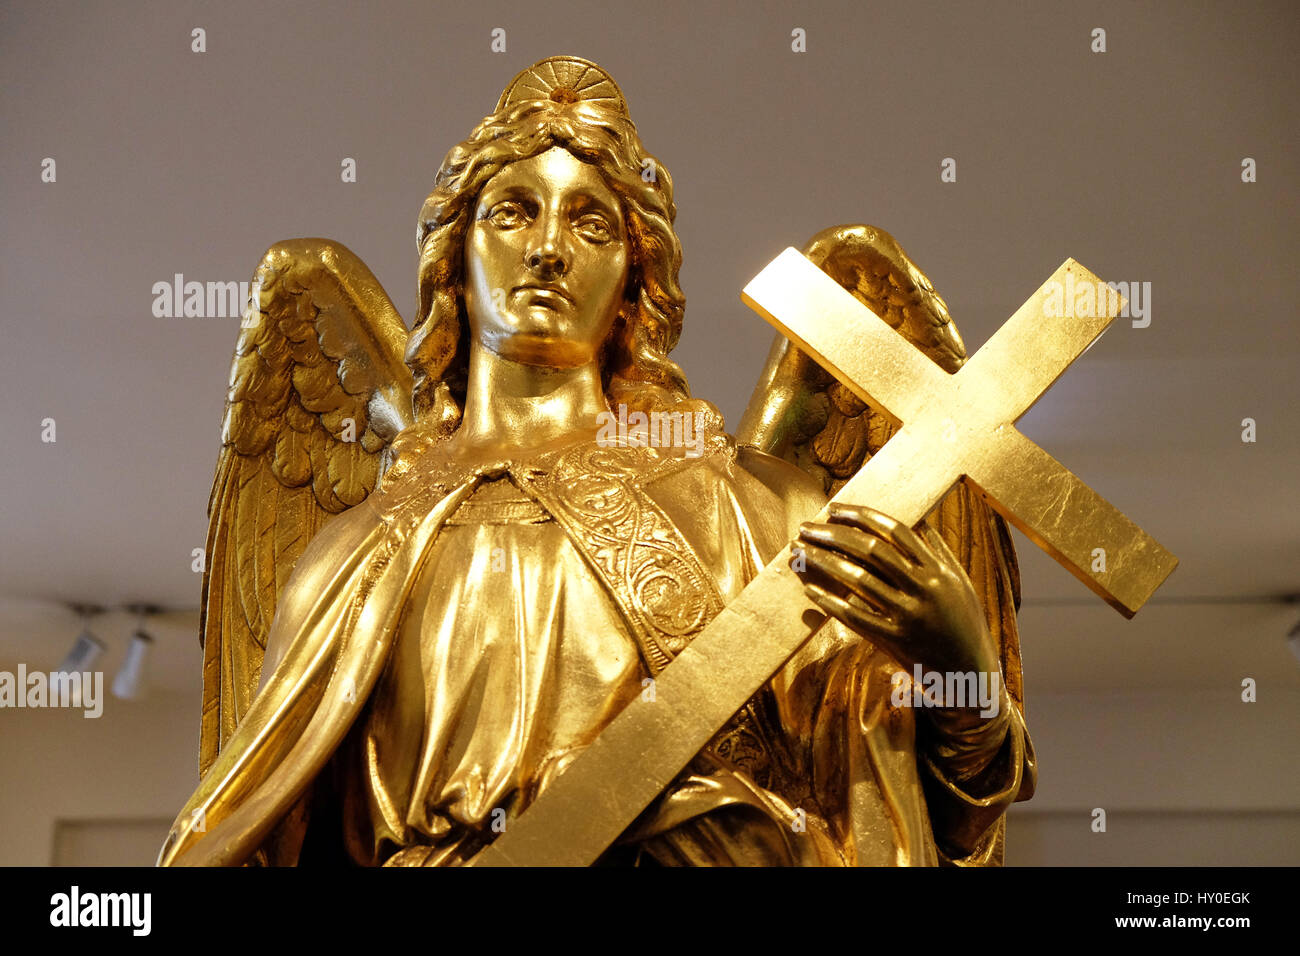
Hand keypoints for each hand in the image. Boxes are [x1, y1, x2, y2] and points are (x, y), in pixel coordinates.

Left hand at [791, 503, 998, 678]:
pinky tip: (810, 590)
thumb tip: (920, 521)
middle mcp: (924, 589)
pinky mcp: (895, 641)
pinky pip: (856, 617)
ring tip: (799, 551)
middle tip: (807, 527)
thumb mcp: (960, 584)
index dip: (862, 516)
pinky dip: (830, 602)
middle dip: (834, 534)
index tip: (834, 508)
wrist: (973, 675)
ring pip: (859, 580)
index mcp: (938, 571)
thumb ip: (939, 552)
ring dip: (824, 561)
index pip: (895, 531)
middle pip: (872, 550)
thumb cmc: (964, 625)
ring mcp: (909, 616)